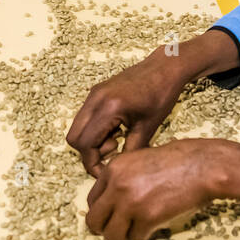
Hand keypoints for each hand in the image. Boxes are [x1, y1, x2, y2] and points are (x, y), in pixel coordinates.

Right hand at [66, 47, 192, 172]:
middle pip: (74, 137)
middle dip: (89, 152)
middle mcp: (95, 99)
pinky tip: (116, 128)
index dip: (92, 163)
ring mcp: (94, 94)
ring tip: (118, 138)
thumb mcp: (148, 127)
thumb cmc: (162, 95)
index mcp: (108, 107)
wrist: (165, 67)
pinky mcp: (96, 92)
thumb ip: (131, 151)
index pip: (85, 143)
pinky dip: (95, 129)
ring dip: (92, 140)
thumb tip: (118, 169)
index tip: (105, 171)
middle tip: (112, 152)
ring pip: (77, 127)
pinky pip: (85, 117)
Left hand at [85, 140, 239, 239]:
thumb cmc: (177, 162)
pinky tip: (155, 225)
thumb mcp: (139, 161)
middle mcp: (116, 186)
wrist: (203, 165)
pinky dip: (145, 236)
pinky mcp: (148, 218)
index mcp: (112, 169)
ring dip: (124, 237)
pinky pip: (136, 238)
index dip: (103, 212)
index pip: (91, 201)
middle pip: (94, 222)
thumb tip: (110, 207)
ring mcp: (130, 203)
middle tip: (120, 230)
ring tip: (138, 230)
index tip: (113, 217)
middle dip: (106, 229)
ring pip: (111, 236)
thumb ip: (121, 180)